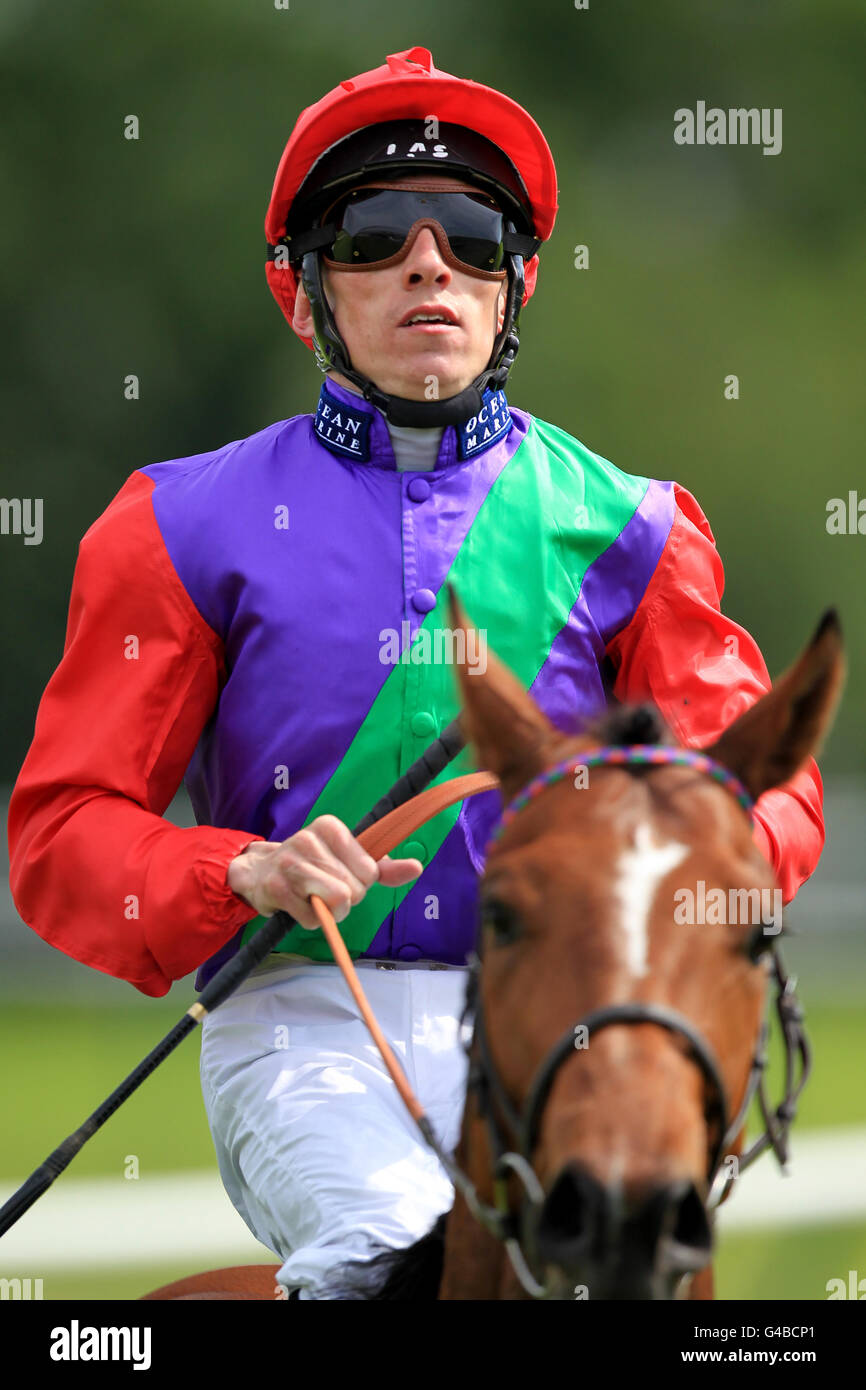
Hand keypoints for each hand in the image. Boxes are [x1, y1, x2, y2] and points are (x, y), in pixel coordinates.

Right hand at [226, 814, 422, 928]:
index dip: (361, 882)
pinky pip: (313, 918)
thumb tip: (416, 867)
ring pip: (337, 901)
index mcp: (330, 827)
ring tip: (314, 898)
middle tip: (325, 890)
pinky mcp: (276, 888)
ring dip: (331, 911)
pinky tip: (299, 905)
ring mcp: (290, 863)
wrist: (259, 873)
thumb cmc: (313, 866)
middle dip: (346, 899)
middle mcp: (308, 838)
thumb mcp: (347, 859)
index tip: (342, 875)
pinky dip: (311, 920)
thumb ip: (383, 867)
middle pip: (354, 889)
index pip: (369, 870)